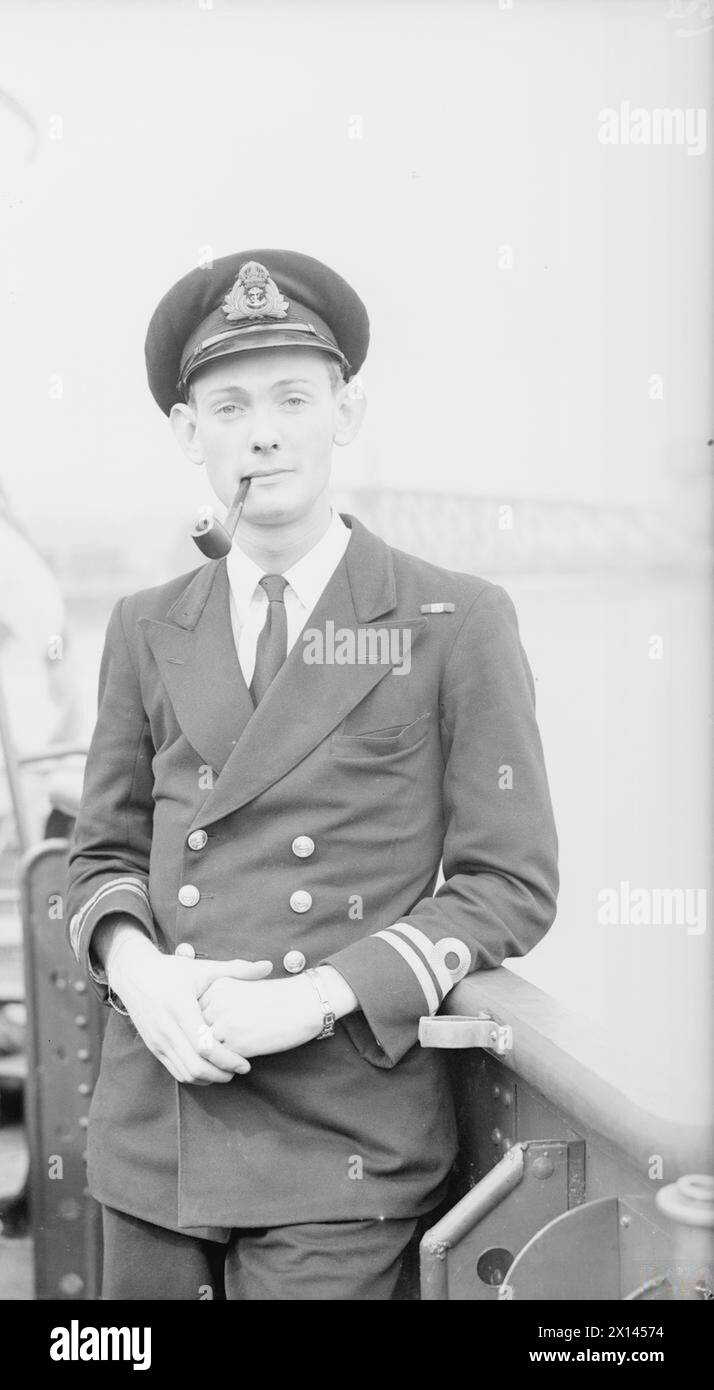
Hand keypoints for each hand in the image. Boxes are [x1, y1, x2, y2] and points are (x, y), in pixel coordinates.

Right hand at [107, 929, 272, 1083]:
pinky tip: (210, 1069)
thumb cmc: (172, 971)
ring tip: (228, 1072)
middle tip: (240, 1069)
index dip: (227, 1059)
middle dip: (221, 1073)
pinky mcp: (153, 1048)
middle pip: (196, 1066)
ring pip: (185, 1073)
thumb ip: (236, 969)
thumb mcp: (203, 968)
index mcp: (180, 1008)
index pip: (205, 1046)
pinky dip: (195, 1075)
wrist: (134, 975)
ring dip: (209, 1078)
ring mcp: (157, 1041)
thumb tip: (268, 966)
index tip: (245, 1063)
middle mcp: (166, 1028)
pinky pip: (175, 1071)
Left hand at [199, 975, 322, 1056]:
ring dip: (212, 1058)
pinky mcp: (237, 1044)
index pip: (195, 1011)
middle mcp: (216, 1004)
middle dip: (203, 1042)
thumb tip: (204, 1025)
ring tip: (222, 1063)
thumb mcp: (244, 988)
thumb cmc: (277, 997)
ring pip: (205, 1048)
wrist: (303, 1003)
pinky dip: (226, 1066)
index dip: (201, 1024)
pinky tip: (238, 1064)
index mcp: (217, 986)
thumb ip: (221, 1002)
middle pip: (196, 1030)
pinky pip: (221, 1062)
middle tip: (211, 1052)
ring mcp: (225, 1025)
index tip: (209, 1031)